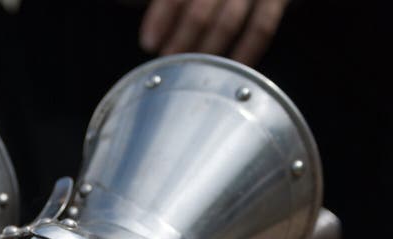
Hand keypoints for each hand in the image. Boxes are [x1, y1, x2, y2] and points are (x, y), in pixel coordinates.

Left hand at [139, 0, 288, 65]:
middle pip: (199, 11)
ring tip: (192, 69)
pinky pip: (261, 27)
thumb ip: (164, 0)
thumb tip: (139, 20)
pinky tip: (232, 70)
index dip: (159, 19)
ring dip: (207, 51)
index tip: (149, 44)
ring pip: (228, 22)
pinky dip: (246, 52)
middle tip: (168, 62)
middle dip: (180, 42)